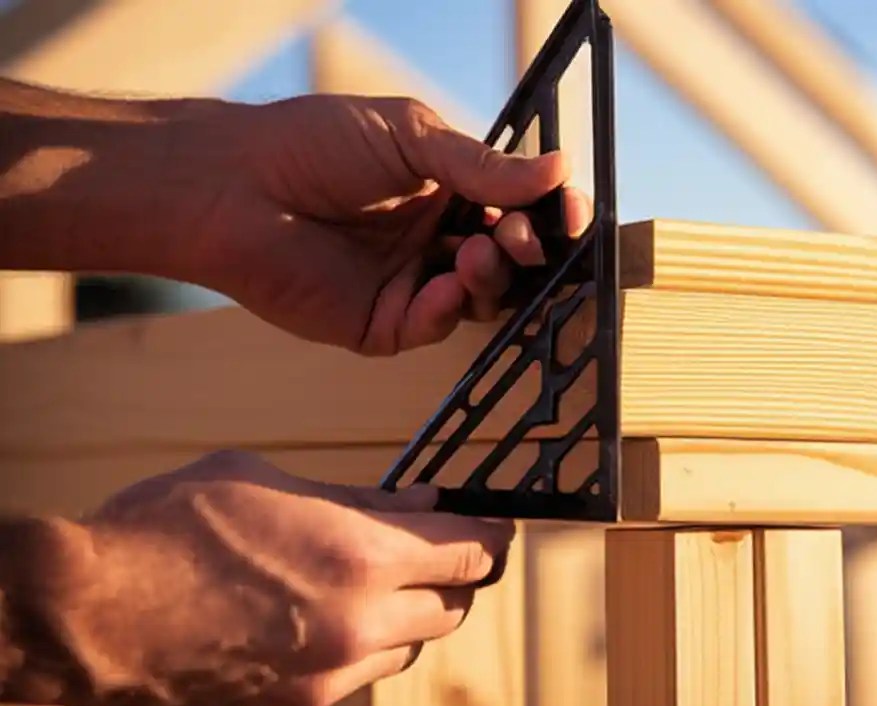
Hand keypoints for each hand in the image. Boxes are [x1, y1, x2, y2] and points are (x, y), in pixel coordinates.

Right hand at [41, 450, 513, 705]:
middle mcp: (359, 623)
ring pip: (412, 646)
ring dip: (412, 614)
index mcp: (361, 555)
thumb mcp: (266, 480)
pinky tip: (326, 618)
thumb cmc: (167, 531)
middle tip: (437, 548)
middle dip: (456, 575)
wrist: (88, 617)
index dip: (492, 536)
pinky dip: (364, 646)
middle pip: (455, 607)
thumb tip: (420, 501)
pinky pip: (360, 677)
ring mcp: (329, 676)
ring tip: (374, 581)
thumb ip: (358, 496)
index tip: (495, 526)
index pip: (471, 552)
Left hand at [184, 94, 592, 354]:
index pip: (516, 208)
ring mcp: (410, 283)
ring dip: (492, 277)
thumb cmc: (310, 144)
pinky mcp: (382, 323)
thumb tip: (557, 169)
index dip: (547, 212)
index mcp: (445, 190)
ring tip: (477, 250)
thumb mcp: (407, 136)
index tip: (570, 209)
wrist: (232, 186)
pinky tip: (448, 282)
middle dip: (526, 248)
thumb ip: (481, 165)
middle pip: (508, 258)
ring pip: (481, 298)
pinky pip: (435, 326)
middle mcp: (434, 239)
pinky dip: (451, 308)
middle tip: (520, 235)